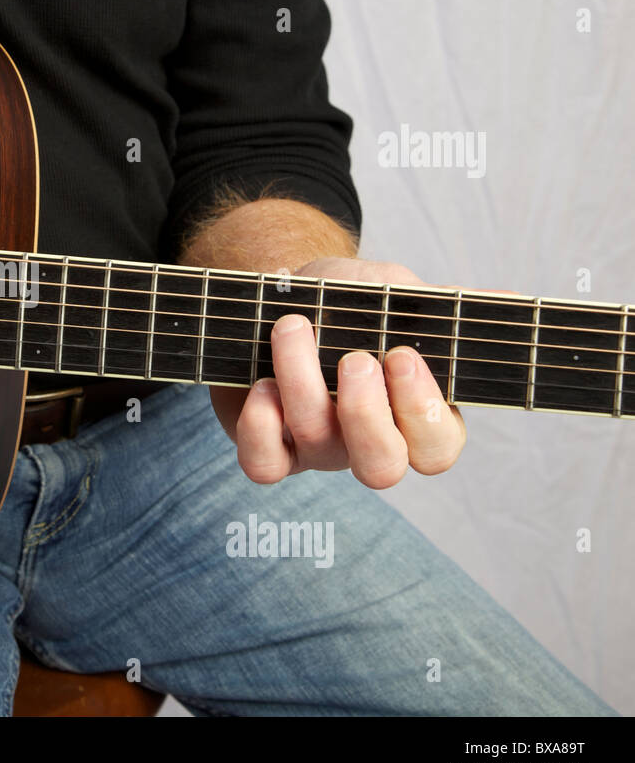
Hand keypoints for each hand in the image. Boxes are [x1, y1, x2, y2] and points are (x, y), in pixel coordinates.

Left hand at [208, 257, 467, 488]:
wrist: (280, 299)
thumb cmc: (346, 301)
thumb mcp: (390, 293)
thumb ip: (431, 307)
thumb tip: (502, 305)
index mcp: (417, 416)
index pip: (437, 448)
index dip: (422, 412)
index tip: (401, 355)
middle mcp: (372, 442)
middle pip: (382, 469)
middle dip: (366, 413)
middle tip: (353, 358)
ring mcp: (320, 451)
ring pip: (318, 446)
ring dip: (302, 381)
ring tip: (292, 328)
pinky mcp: (270, 448)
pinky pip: (264, 464)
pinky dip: (260, 426)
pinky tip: (262, 384)